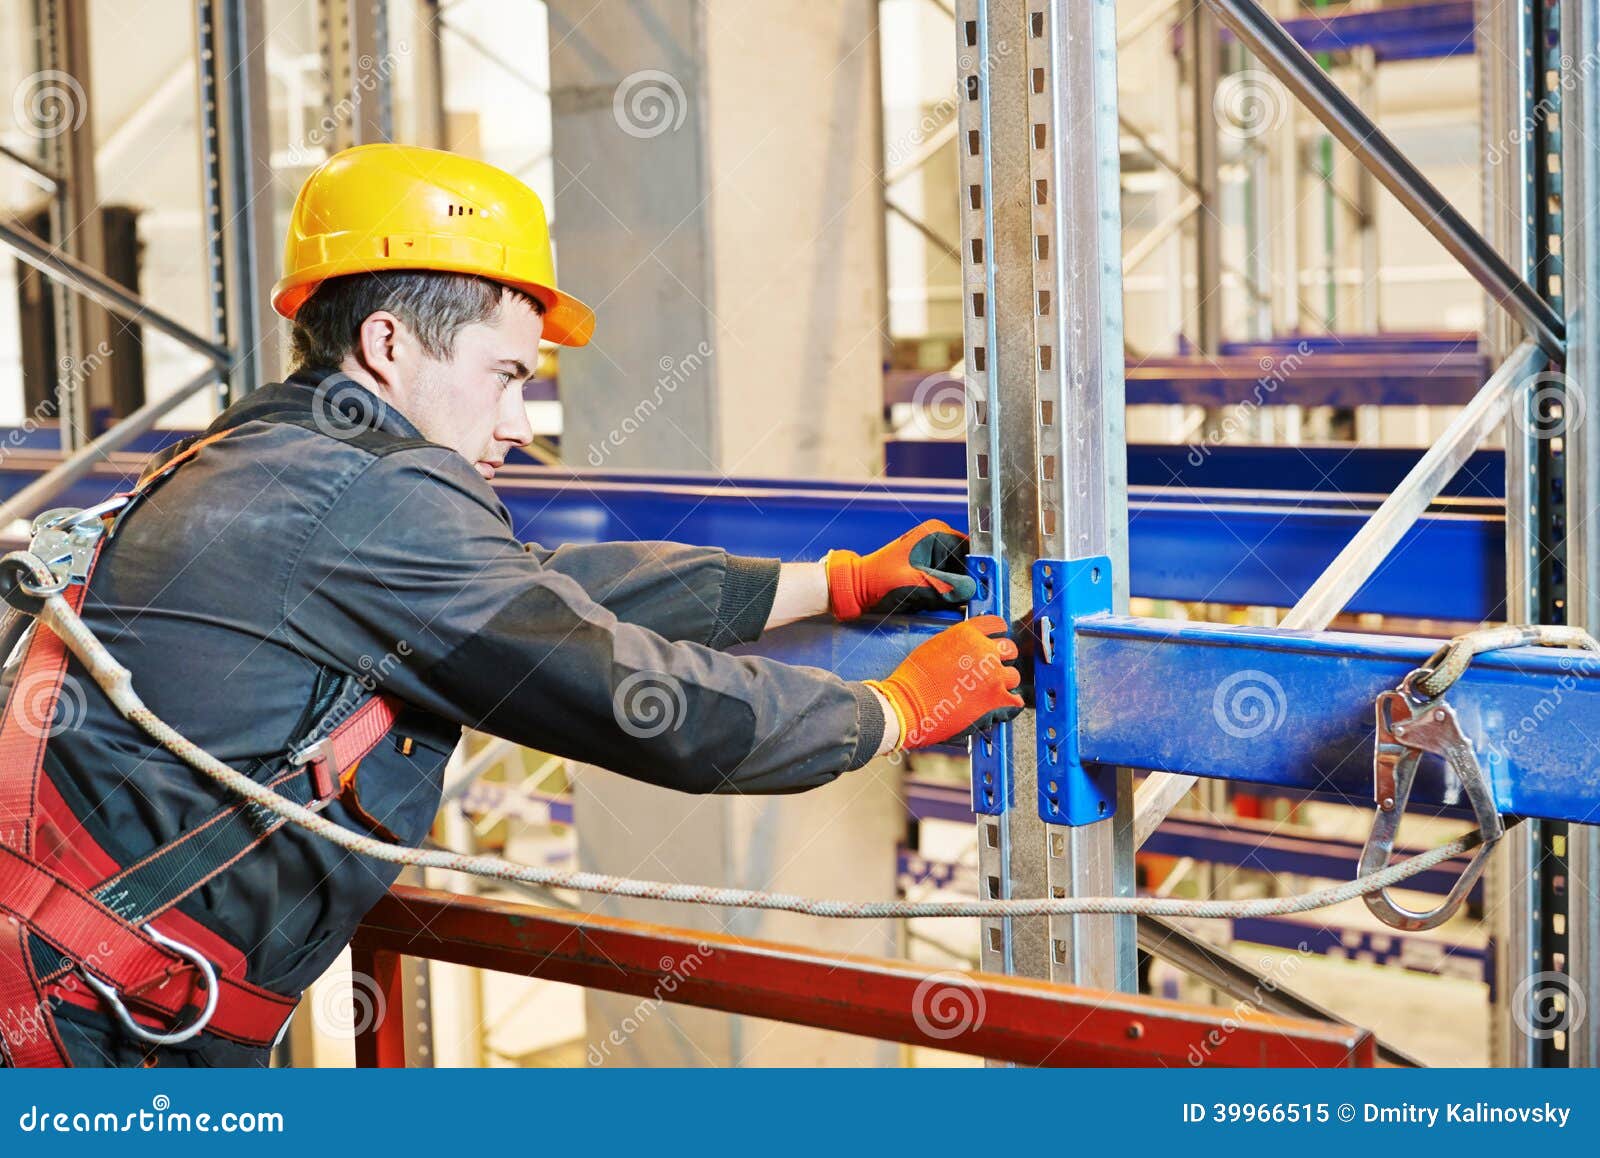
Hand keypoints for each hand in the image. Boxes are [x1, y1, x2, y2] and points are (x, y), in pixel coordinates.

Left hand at [825, 519, 975, 620]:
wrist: (855, 588)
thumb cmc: (879, 581)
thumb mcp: (918, 585)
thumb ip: (949, 587)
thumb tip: (977, 591)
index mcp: (936, 534)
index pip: (973, 551)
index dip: (984, 571)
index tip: (992, 589)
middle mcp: (937, 540)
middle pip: (968, 564)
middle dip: (972, 584)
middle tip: (981, 604)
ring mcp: (932, 555)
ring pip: (958, 575)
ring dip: (960, 592)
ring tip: (963, 607)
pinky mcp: (927, 570)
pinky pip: (947, 582)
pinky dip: (949, 595)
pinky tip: (950, 606)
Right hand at [867, 615, 1023, 749]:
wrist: (909, 704)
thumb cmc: (914, 679)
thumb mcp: (933, 646)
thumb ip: (956, 643)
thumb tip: (965, 649)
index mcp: (967, 634)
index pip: (996, 623)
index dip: (998, 632)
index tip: (997, 639)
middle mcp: (984, 650)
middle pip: (1009, 648)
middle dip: (1003, 658)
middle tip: (992, 668)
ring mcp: (993, 675)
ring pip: (1013, 676)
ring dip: (1004, 683)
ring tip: (991, 690)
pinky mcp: (996, 699)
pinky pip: (1016, 699)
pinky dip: (1009, 702)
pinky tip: (1000, 703)